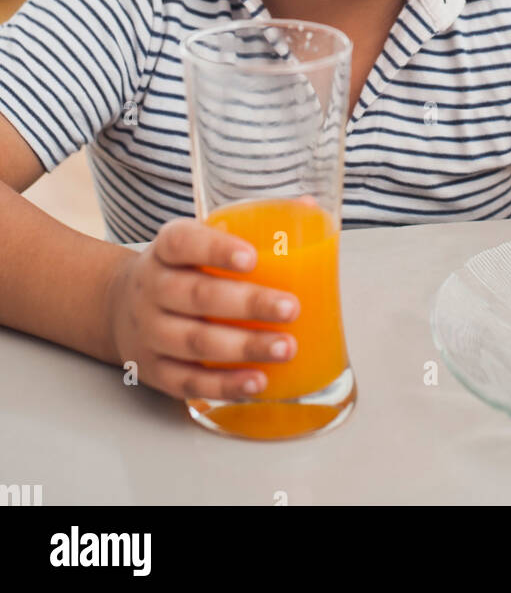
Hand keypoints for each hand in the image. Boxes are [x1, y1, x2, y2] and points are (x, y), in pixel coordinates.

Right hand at [105, 217, 300, 401]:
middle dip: (248, 304)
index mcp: (165, 250)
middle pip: (197, 296)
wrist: (120, 306)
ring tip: (285, 347)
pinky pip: (189, 382)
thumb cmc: (180, 270)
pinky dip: (225, 385)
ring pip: (196, 342)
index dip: (216, 249)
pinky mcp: (154, 371)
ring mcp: (150, 333)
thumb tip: (308, 207)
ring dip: (244, 347)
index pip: (182, 243)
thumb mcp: (198, 240)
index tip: (252, 256)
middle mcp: (152, 289)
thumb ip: (248, 225)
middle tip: (291, 308)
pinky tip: (258, 381)